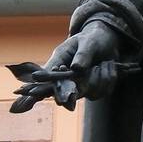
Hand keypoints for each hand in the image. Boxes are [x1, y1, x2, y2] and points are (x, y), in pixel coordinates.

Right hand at [8, 20, 133, 112]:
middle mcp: (67, 78)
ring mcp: (81, 86)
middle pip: (62, 95)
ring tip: (103, 62)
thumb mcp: (88, 42)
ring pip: (90, 92)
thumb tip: (76, 69)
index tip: (33, 96)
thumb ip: (83, 55)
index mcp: (59, 62)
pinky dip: (109, 76)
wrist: (107, 41)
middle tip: (69, 103)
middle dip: (70, 97)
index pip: (46, 79)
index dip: (38, 90)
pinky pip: (104, 90)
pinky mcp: (94, 90)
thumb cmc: (93, 38)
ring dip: (101, 76)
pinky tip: (108, 65)